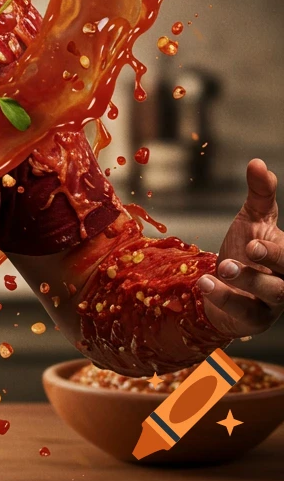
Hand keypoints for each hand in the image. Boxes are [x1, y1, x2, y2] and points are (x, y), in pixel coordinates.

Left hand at [199, 158, 283, 338]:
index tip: (255, 240)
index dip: (277, 250)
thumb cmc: (245, 250)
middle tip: (249, 247)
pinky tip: (205, 283)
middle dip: (272, 261)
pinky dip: (224, 297)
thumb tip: (258, 163)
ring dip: (247, 280)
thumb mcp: (252, 219)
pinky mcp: (251, 318)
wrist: (224, 285)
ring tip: (223, 267)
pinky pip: (243, 310)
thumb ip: (259, 194)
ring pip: (271, 294)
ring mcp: (271, 303)